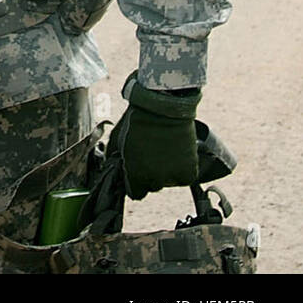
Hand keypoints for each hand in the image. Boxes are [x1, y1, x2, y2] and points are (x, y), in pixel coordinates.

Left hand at [108, 71, 201, 198]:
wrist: (162, 108)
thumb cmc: (137, 121)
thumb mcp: (116, 140)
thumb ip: (113, 159)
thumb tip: (113, 167)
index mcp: (135, 175)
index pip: (135, 193)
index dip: (134, 182)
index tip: (135, 173)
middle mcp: (155, 180)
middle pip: (152, 186)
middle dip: (149, 174)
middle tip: (150, 156)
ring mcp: (173, 177)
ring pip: (168, 181)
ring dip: (166, 171)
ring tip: (163, 151)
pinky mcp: (190, 172)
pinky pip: (183, 177)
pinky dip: (181, 168)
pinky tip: (174, 154)